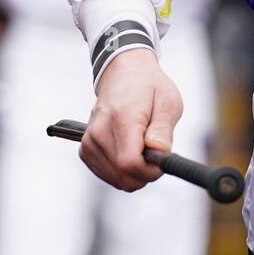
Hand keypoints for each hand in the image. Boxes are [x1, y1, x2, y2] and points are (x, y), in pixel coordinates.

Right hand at [81, 47, 181, 192]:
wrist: (123, 74)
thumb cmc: (149, 89)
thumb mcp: (168, 102)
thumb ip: (163, 129)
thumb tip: (160, 152)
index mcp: (121, 118)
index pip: (130, 163)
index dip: (150, 170)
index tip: (162, 158)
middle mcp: (99, 132)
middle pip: (124, 177)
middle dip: (145, 172)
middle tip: (155, 151)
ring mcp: (89, 142)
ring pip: (117, 180)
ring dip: (135, 171)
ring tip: (142, 145)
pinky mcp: (85, 150)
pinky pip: (110, 176)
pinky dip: (123, 170)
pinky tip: (130, 149)